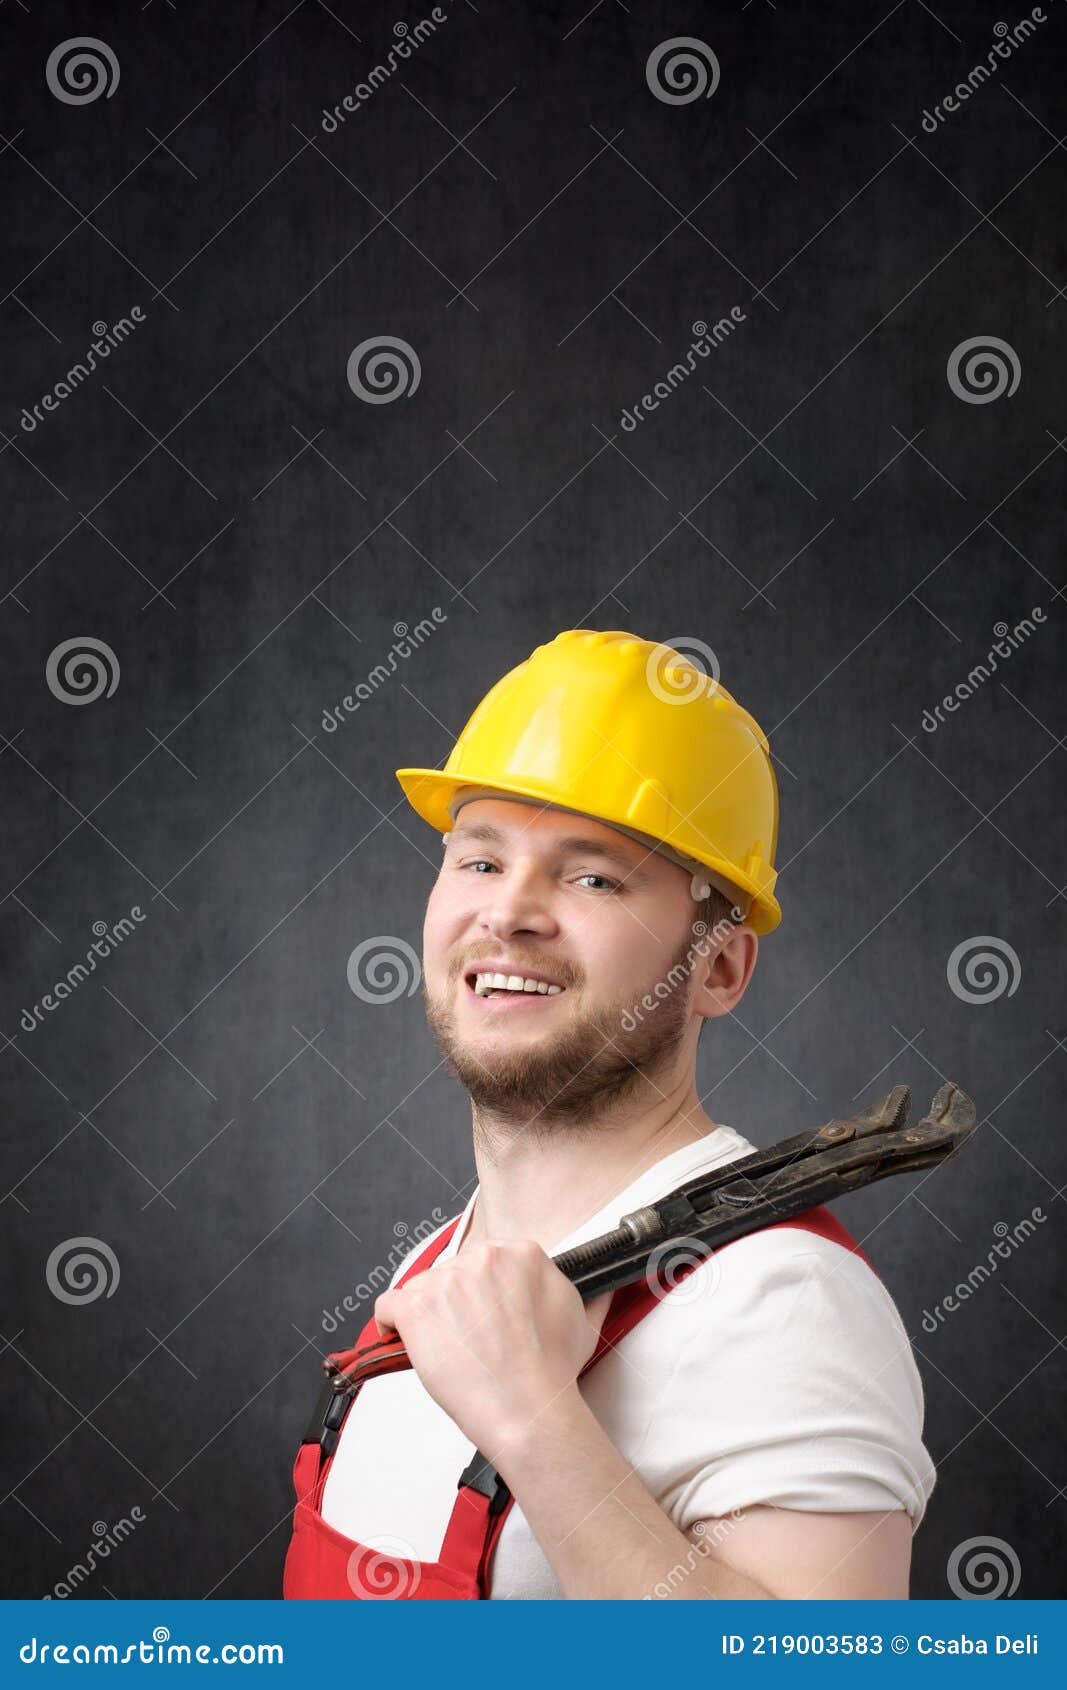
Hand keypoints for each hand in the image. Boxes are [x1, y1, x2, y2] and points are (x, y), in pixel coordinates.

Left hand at [373, 1238, 611, 1458]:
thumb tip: (600, 1284)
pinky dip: (390, 1324)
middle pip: (454, 1271)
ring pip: (423, 1288)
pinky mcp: (416, 1306)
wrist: (529, 1410)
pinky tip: (402, 1340)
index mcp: (521, 1253)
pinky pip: (387, 1305)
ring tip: (448, 1349)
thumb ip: (585, 1292)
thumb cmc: (551, 1373)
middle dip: (458, 1302)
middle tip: (470, 1338)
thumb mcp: (584, 1319)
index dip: (485, 1292)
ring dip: (430, 1315)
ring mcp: (447, 1280)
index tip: (486, 1316)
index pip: (487, 1261)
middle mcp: (483, 1258)